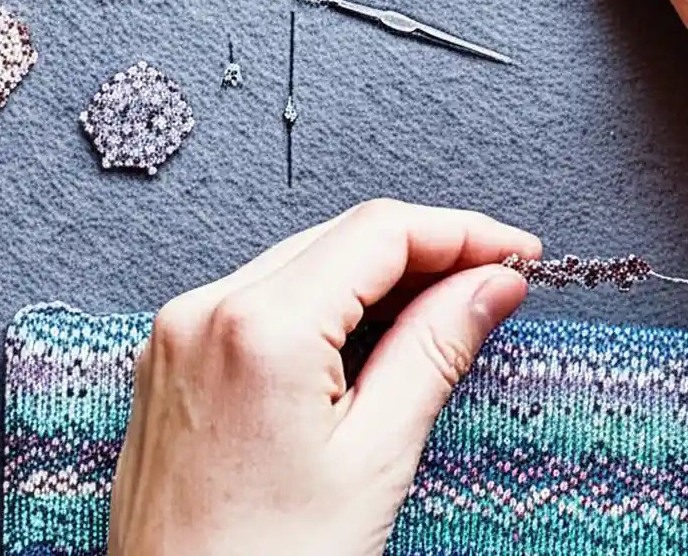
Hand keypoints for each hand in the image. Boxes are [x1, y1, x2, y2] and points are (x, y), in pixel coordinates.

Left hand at [107, 200, 540, 555]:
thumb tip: (490, 284)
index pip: (380, 232)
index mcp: (260, 328)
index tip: (514, 253)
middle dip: (425, 251)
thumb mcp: (376, 455)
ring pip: (301, 263)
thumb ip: (436, 349)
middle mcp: (206, 312)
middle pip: (340, 239)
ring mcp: (179, 334)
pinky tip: (368, 336)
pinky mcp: (172, 359)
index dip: (461, 232)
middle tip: (493, 282)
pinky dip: (323, 304)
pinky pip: (260, 299)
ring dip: (376, 276)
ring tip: (442, 312)